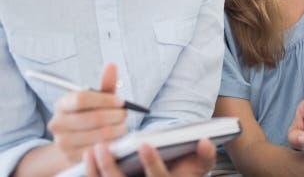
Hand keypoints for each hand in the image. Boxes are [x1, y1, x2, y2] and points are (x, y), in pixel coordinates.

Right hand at [47, 63, 126, 163]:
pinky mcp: (71, 156)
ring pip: (98, 134)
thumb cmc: (90, 114)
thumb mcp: (98, 99)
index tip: (121, 102)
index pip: (82, 98)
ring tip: (122, 127)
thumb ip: (106, 83)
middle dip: (115, 116)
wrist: (76, 142)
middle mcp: (57, 122)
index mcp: (62, 103)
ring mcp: (62, 141)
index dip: (105, 100)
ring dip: (117, 130)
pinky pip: (98, 149)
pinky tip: (116, 138)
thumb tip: (112, 64)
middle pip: (92, 118)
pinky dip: (111, 143)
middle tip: (125, 115)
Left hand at [83, 138, 215, 176]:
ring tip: (92, 149)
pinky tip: (88, 157)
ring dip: (96, 170)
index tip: (144, 143)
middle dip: (110, 168)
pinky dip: (92, 174)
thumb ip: (205, 155)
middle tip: (102, 146)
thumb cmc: (184, 173)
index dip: (152, 162)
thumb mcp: (199, 167)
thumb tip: (206, 140)